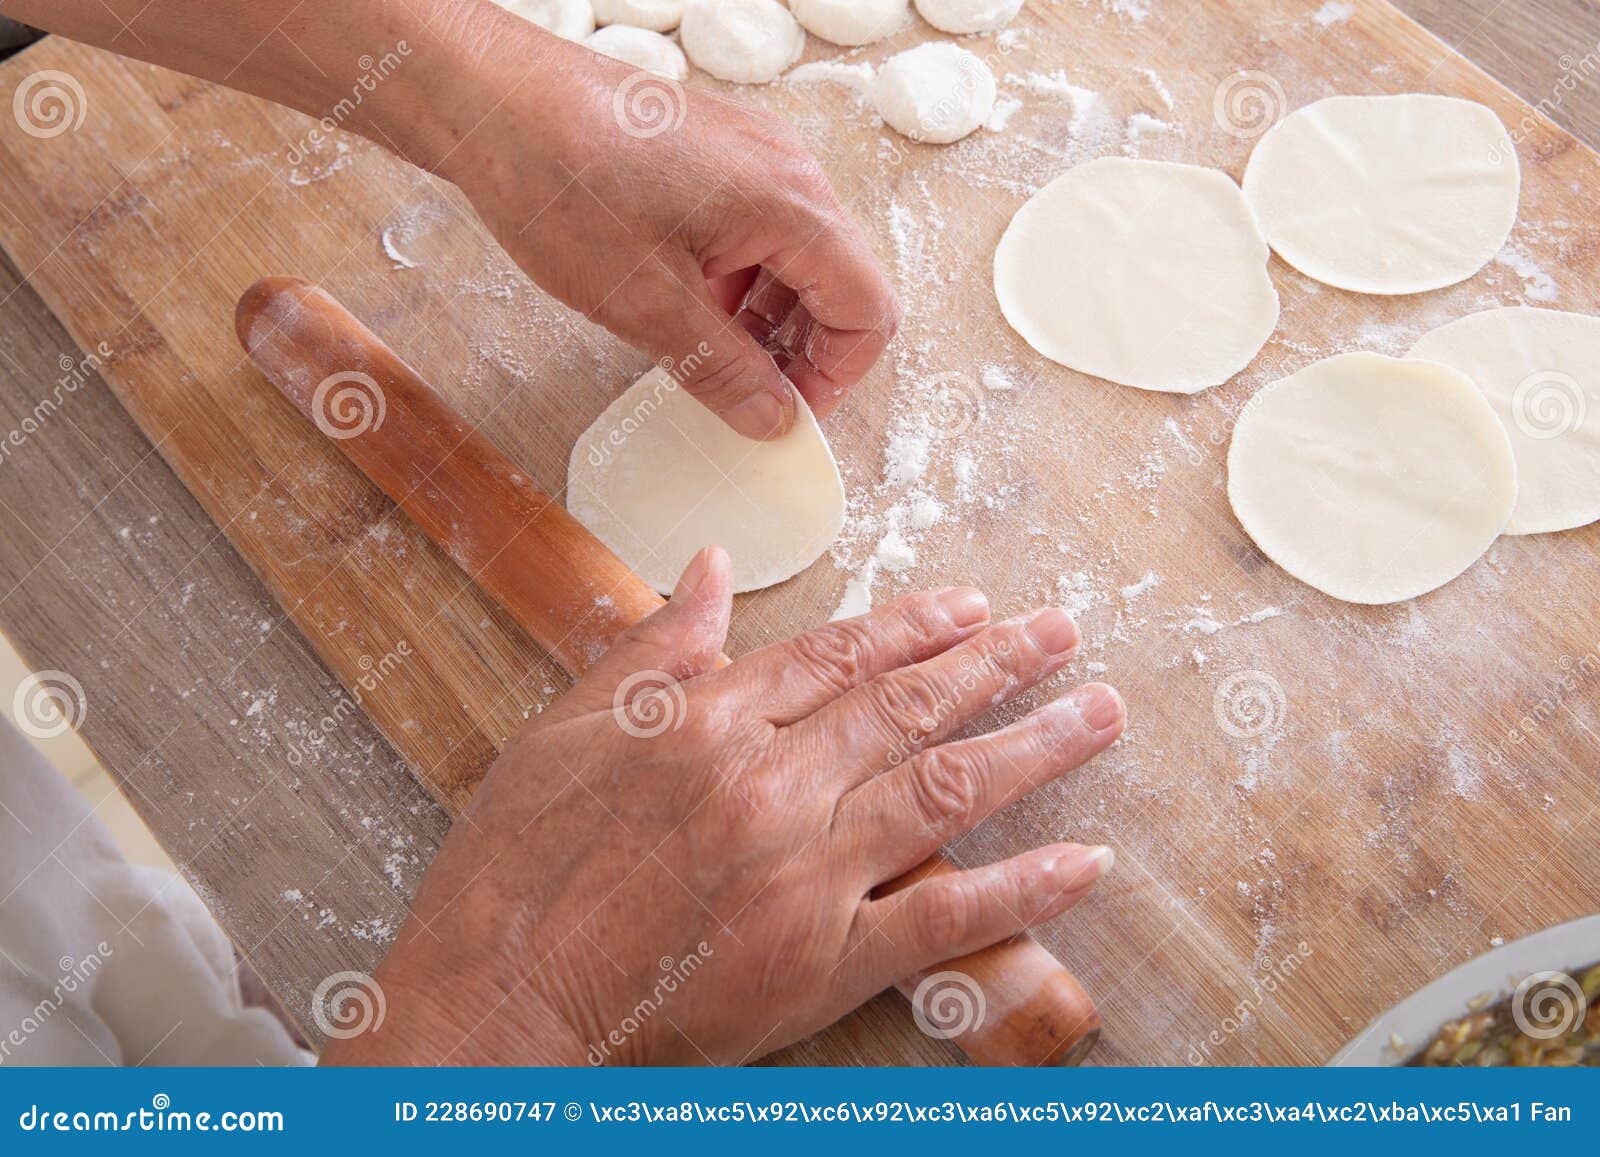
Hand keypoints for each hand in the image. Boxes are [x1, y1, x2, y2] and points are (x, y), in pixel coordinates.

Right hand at [323, 548, 1123, 1065]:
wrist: (493, 1004)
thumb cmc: (514, 871)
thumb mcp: (566, 730)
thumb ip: (655, 646)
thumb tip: (711, 566)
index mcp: (708, 720)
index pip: (839, 654)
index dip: (916, 627)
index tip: (974, 607)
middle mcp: (771, 782)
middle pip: (908, 706)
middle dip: (998, 664)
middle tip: (1063, 635)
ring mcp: (805, 873)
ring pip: (944, 789)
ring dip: (1033, 747)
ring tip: (1098, 713)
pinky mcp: (823, 963)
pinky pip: (945, 919)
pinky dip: (1022, 890)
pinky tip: (1083, 862)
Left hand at [423, 11, 899, 438]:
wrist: (490, 102)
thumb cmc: (562, 184)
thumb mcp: (646, 304)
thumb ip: (725, 369)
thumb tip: (773, 418)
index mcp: (791, 203)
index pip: (866, 309)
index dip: (837, 377)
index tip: (790, 417)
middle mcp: (788, 170)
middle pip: (838, 282)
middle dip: (803, 351)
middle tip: (751, 400)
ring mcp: (754, 155)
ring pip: (797, 258)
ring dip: (768, 320)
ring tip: (713, 360)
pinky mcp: (717, 154)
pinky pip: (757, 229)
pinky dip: (740, 281)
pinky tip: (688, 309)